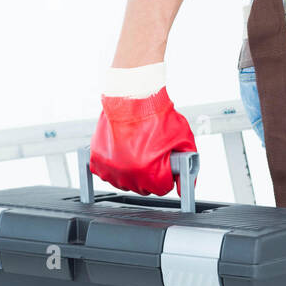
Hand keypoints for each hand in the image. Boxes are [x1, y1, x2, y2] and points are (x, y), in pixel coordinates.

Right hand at [90, 65, 196, 196]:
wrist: (133, 97)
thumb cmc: (158, 116)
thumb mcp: (183, 141)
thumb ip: (188, 170)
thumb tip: (185, 189)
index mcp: (150, 173)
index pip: (162, 189)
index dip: (166, 175)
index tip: (164, 163)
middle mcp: (129, 174)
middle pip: (144, 188)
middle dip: (150, 173)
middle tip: (150, 153)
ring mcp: (112, 169)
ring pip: (125, 183)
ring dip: (132, 171)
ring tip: (137, 150)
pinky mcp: (97, 162)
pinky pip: (107, 174)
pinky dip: (115, 166)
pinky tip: (123, 152)